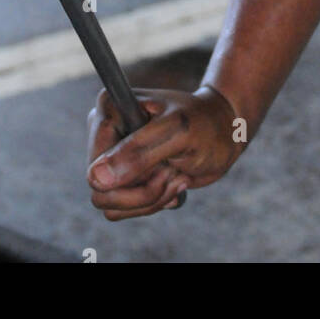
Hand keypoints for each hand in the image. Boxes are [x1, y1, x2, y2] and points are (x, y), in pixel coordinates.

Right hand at [87, 85, 246, 219]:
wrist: (224, 133)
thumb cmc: (205, 123)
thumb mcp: (178, 134)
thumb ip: (139, 153)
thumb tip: (95, 179)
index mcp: (110, 109)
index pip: (95, 164)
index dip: (128, 176)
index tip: (162, 165)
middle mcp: (105, 132)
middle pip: (100, 188)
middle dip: (142, 191)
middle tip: (172, 173)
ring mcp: (113, 156)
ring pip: (111, 204)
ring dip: (151, 198)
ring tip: (176, 175)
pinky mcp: (125, 175)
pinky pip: (123, 209)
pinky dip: (153, 202)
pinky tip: (174, 181)